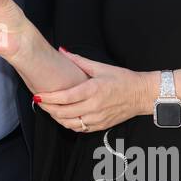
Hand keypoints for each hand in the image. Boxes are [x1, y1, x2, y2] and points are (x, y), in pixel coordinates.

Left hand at [32, 51, 154, 132]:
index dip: (49, 98)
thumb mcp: (101, 67)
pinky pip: (79, 128)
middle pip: (63, 112)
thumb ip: (79, 61)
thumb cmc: (123, 79)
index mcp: (93, 90)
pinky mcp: (100, 125)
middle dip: (48, 108)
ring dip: (56, 117)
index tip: (38, 95)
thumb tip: (62, 51)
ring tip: (48, 109)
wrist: (142, 95)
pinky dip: (68, 123)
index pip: (65, 97)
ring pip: (69, 123)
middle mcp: (94, 106)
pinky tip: (63, 116)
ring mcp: (97, 118)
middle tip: (39, 101)